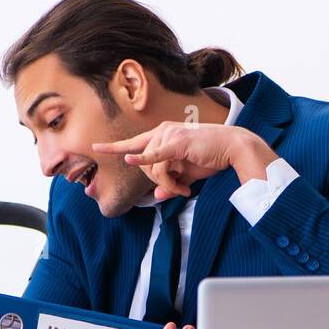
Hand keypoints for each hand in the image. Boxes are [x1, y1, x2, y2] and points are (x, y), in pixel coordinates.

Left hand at [93, 123, 276, 200]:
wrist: (232, 148)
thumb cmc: (211, 158)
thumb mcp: (187, 175)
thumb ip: (171, 184)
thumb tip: (156, 197)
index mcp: (162, 135)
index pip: (134, 141)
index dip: (114, 147)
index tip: (96, 148)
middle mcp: (162, 130)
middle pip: (144, 163)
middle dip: (158, 182)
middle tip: (178, 191)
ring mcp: (169, 134)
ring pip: (153, 168)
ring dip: (167, 184)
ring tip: (184, 189)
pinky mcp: (177, 142)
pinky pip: (156, 157)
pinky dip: (144, 161)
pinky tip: (131, 160)